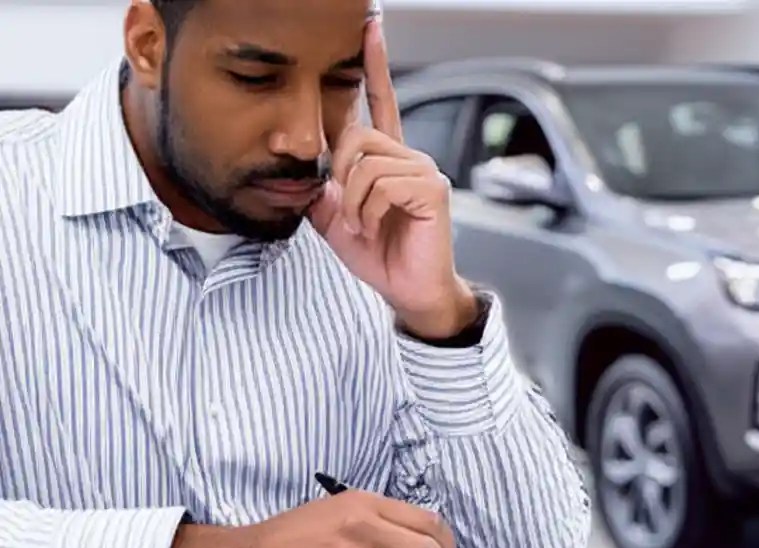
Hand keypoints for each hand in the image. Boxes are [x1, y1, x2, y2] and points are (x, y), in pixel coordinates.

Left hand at [306, 17, 476, 338]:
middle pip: (357, 135)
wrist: (409, 291)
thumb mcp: (337, 219)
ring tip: (363, 224)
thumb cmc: (381, 256)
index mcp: (388, 160)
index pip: (381, 103)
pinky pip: (382, 182)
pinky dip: (368, 208)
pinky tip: (376, 226)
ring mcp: (424, 171)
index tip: (372, 28)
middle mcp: (410, 158)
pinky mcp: (431, 189)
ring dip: (352, 199)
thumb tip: (309, 171)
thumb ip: (324, 189)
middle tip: (348, 210)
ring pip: (366, 161)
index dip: (376, 65)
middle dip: (340, 173)